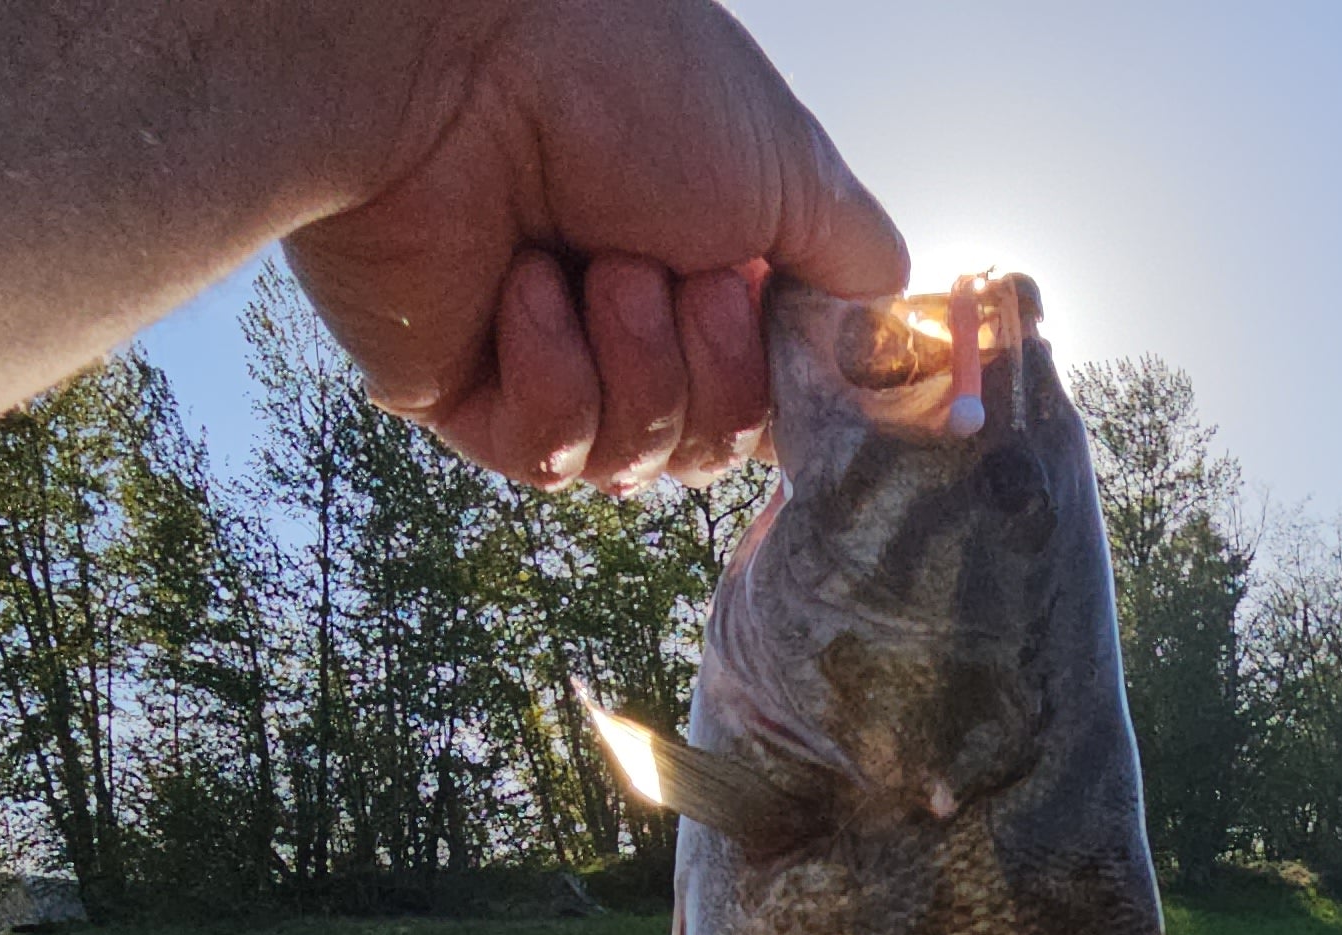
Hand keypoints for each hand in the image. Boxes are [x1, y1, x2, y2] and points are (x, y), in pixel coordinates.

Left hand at [283, 0, 905, 487]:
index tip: (803, 344)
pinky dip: (556, 372)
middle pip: (720, 443)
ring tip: (601, 267)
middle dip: (720, 369)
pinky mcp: (465, 396)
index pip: (779, 389)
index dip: (797, 386)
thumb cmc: (625, 87)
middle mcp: (631, 315)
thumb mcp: (795, 172)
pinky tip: (525, 287)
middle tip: (688, 279)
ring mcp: (548, 359)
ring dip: (640, 361)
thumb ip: (858, 274)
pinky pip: (551, 454)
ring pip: (640, 459)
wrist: (458, 67)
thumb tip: (883, 347)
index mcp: (710, 260)